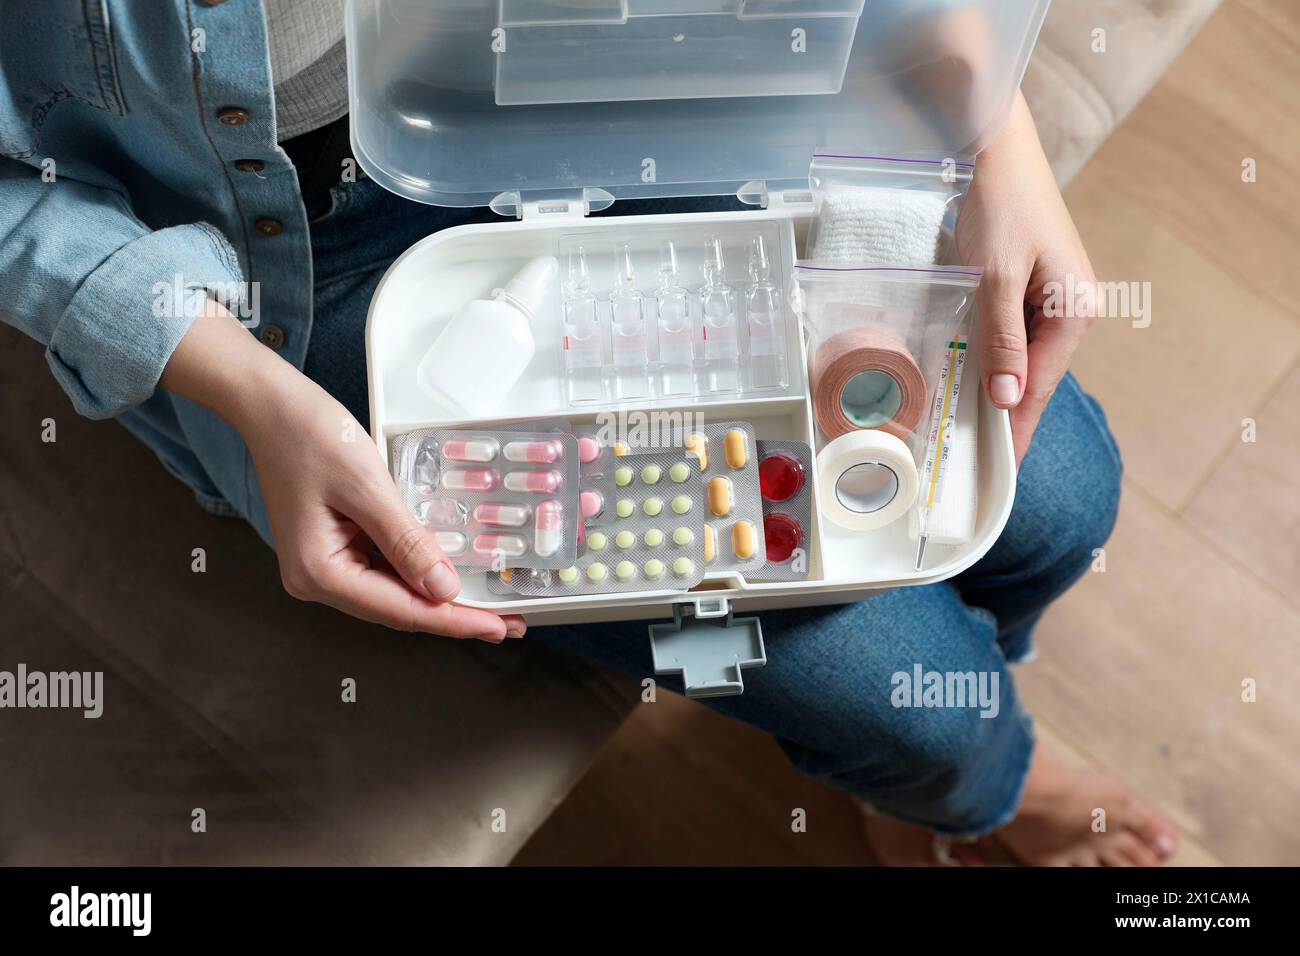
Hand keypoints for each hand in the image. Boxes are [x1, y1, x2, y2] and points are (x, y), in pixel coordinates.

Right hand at [161, 302, 523, 642]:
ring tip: (488, 604)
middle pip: (397, 609)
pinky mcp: (331, 546)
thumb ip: (407, 542)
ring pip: (392, 592)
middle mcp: (316, 579)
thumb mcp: (368, 487)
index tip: (499, 628)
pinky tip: (448, 574)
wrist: (269, 404)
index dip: (455, 621)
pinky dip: (417, 572)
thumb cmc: (309, 435)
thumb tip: (444, 590)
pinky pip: (382, 569)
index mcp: (319, 573)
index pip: (401, 610)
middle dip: (453, 615)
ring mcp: (322, 565)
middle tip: (508, 623)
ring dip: (438, 597)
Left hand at [956, 91, 1095, 464]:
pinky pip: (1013, 335)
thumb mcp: (996, 278)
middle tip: (973, 457)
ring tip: (966, 428)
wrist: (1000, 154)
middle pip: (1033, 376)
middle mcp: (1072, 309)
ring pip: (1021, 357)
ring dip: (995, 386)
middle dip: (1005, 414)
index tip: (1002, 468)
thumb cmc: (1002, 209)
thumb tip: (1007, 399)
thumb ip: (1000, 340)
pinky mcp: (1033, 288)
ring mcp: (1053, 298)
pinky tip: (969, 376)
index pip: (1039, 385)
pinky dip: (992, 356)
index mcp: (1074, 311)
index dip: (1018, 428)